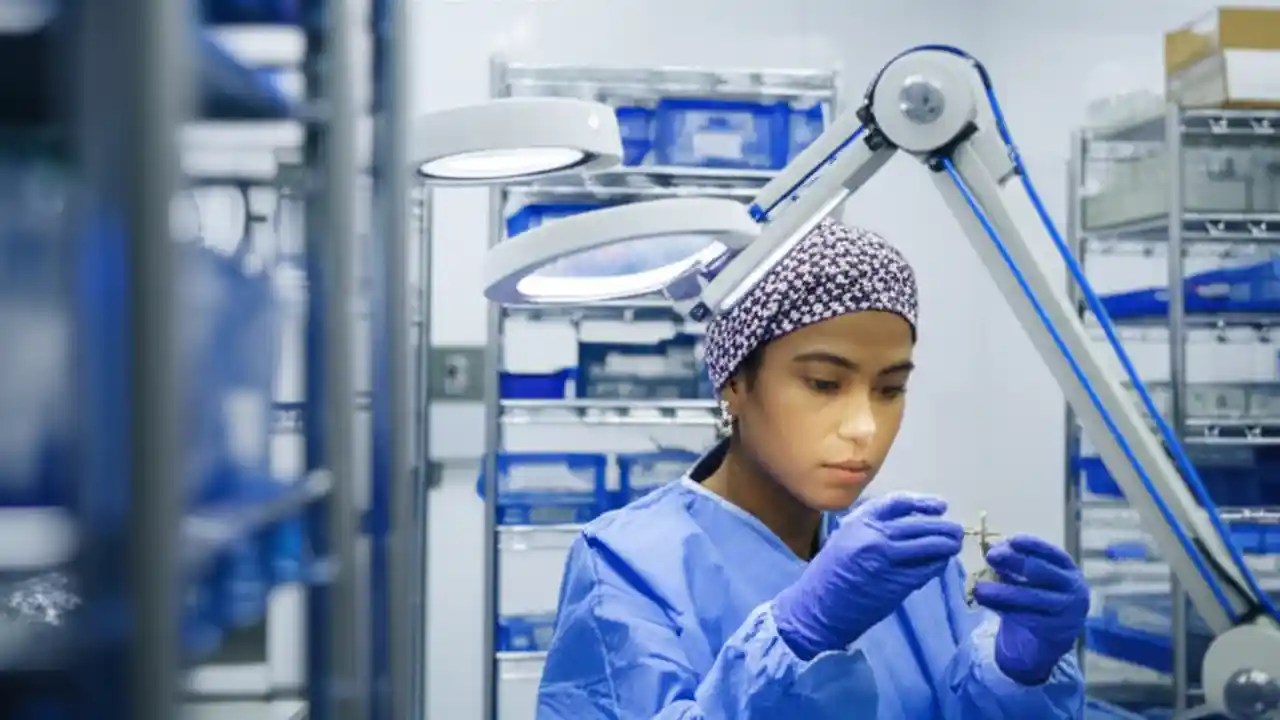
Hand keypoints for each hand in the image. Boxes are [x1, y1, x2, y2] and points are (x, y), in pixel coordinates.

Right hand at [774, 492, 963, 659]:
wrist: (816, 608)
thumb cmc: (826, 574)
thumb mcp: (843, 538)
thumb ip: (869, 527)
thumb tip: (906, 522)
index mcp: (859, 522)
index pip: (899, 503)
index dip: (923, 503)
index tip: (939, 507)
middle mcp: (874, 536)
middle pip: (919, 525)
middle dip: (942, 526)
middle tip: (956, 530)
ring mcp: (887, 561)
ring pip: (927, 546)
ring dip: (946, 544)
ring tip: (955, 544)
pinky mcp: (896, 584)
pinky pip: (925, 570)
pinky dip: (937, 565)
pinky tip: (941, 563)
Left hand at [972, 535, 1089, 685]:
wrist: (1052, 635)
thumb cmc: (1038, 596)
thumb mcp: (1029, 577)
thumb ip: (1014, 563)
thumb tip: (995, 549)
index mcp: (1068, 569)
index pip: (1052, 553)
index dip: (1032, 545)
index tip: (1011, 539)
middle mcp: (1074, 588)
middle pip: (1042, 572)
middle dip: (1015, 562)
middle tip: (990, 556)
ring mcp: (1068, 611)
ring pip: (1032, 598)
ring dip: (1003, 592)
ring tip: (979, 589)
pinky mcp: (1056, 632)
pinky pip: (1028, 619)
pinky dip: (1006, 611)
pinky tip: (988, 604)